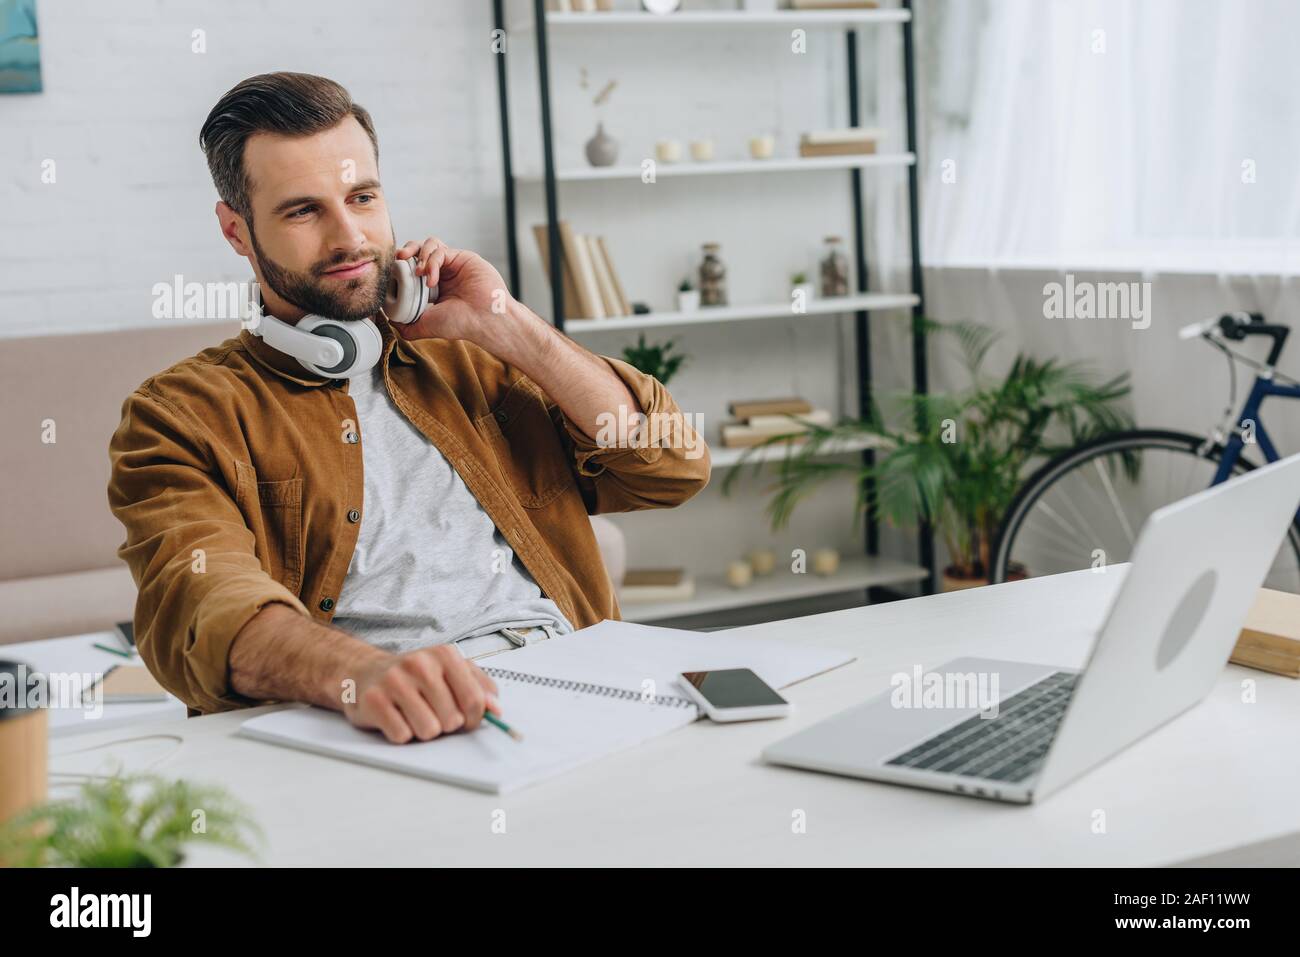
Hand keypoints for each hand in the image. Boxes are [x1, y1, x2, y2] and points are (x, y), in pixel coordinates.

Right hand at [343, 644, 500, 743]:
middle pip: (452, 720)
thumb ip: (479, 687)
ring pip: (429, 731)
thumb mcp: (450, 672)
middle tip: (432, 711)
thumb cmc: (415, 676)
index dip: (474, 719)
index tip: (467, 721)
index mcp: (445, 655)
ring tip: (414, 714)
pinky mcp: (374, 701)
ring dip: (423, 730)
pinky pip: (402, 736)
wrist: (365, 671)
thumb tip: (496, 709)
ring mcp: (395, 681)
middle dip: (445, 724)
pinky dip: (401, 733)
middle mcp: (420, 664)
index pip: (474, 700)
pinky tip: (396, 717)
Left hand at [393, 237, 514, 346]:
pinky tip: (433, 278)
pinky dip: (432, 261)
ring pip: (429, 244)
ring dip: (420, 255)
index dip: (401, 267)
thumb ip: (407, 324)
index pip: (412, 267)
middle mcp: (443, 273)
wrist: (484, 319)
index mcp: (434, 287)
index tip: (393, 273)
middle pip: (419, 250)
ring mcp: (452, 264)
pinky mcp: (462, 257)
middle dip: (406, 251)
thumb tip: (390, 320)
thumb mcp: (426, 325)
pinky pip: (440, 250)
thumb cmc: (461, 324)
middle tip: (399, 259)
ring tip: (419, 272)